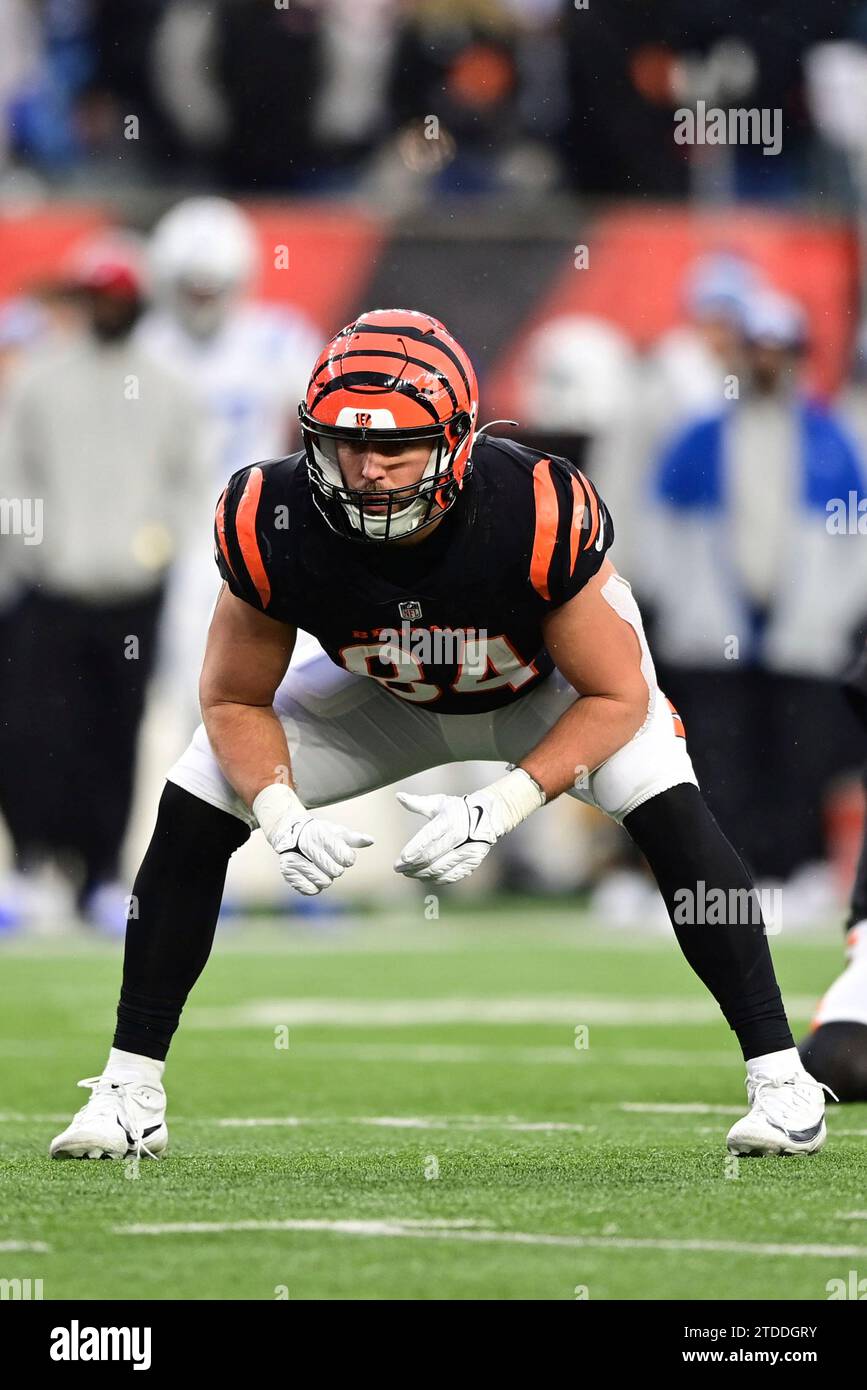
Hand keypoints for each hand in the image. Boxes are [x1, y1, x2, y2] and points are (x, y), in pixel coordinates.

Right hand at [253, 785, 372, 894]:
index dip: (347, 858)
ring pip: (324, 882)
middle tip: (328, 859)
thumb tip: (371, 841)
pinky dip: (315, 886)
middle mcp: (306, 846)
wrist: (290, 834)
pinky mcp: (288, 873)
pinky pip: (311, 890)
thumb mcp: (337, 832)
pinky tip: (311, 875)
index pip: (346, 858)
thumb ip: (354, 838)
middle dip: (335, 868)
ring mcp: (295, 860)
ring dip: (326, 877)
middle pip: (336, 871)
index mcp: (321, 835)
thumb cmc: (320, 834)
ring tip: (319, 867)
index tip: (341, 854)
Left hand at [394, 768, 544, 885]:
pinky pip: (451, 875)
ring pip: (440, 868)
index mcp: (450, 819)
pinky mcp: (472, 863)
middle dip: (412, 864)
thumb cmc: (457, 810)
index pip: (429, 837)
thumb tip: (399, 796)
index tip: (400, 859)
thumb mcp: (439, 803)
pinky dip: (435, 879)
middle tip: (398, 869)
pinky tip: (424, 877)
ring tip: (408, 873)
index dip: (414, 849)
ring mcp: (468, 851)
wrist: (488, 818)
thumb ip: (418, 803)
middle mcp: (460, 835)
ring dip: (421, 873)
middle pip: (432, 856)